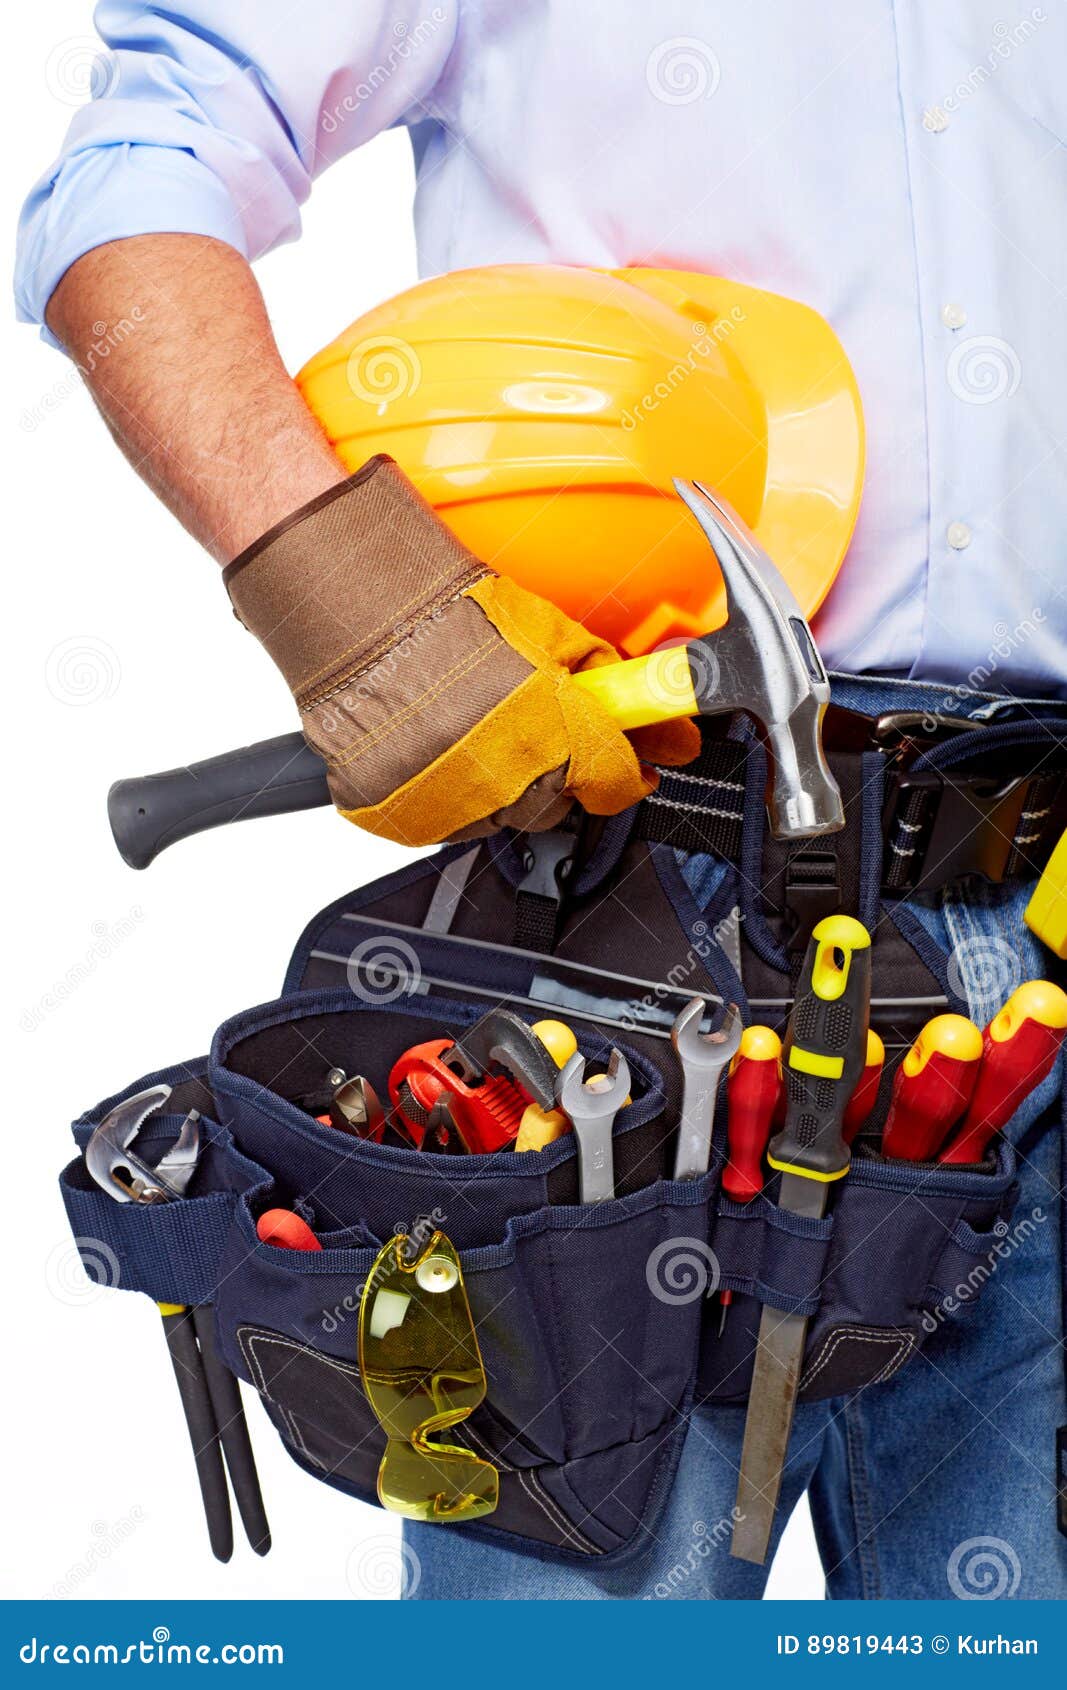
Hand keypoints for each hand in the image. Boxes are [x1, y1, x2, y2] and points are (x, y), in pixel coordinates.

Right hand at [226, 455, 697, 844]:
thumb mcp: (553, 635)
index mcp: (550, 735)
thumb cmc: (450, 611)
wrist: (357, 607)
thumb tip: (670, 733)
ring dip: (494, 783)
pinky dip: (439, 793)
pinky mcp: (391, 813)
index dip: (624, 769)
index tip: (622, 760)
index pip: (614, 782)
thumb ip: (617, 690)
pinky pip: (435, 822)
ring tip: (469, 724)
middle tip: (527, 726)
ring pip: (494, 818)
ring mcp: (442, 802)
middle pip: (553, 806)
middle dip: (553, 770)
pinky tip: (432, 744)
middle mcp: (499, 779)